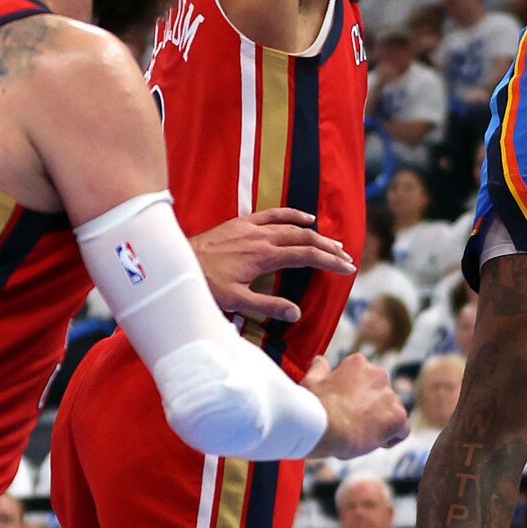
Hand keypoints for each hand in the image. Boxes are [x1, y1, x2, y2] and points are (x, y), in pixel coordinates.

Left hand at [192, 208, 353, 325]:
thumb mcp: (236, 301)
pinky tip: (306, 218)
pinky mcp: (242, 222)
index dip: (329, 262)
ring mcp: (252, 227)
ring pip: (293, 226)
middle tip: (347, 258)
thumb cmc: (205, 284)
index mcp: (264, 257)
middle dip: (329, 248)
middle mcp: (262, 238)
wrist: (178, 262)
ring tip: (334, 243)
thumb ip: (267, 307)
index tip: (346, 269)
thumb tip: (296, 313)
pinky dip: (293, 215)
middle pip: (305, 239)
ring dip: (316, 234)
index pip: (306, 257)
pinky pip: (273, 214)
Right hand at [304, 353, 408, 459]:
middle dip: (372, 408)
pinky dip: (392, 437)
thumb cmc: (313, 406)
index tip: (345, 408)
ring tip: (361, 434)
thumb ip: (319, 369)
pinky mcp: (397, 417)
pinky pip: (403, 429)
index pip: (366, 378)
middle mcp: (378, 374)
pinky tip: (375, 442)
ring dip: (381, 422)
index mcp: (358, 363)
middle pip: (381, 394)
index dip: (357, 397)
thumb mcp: (311, 381)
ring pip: (393, 411)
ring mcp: (390, 396)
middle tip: (353, 423)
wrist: (322, 427)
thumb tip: (320, 361)